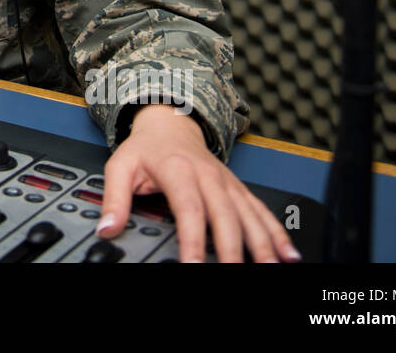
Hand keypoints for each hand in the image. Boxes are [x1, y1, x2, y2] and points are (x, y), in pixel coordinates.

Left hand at [97, 103, 301, 262]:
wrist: (170, 123)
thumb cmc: (146, 148)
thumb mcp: (120, 166)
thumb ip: (114, 198)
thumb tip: (107, 228)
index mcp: (179, 170)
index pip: (189, 209)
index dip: (192, 239)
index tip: (193, 265)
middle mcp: (209, 176)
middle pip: (225, 216)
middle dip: (232, 248)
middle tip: (233, 272)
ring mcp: (228, 183)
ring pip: (249, 215)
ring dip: (262, 243)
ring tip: (270, 267)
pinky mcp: (239, 189)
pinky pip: (262, 211)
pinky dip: (277, 233)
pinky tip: (288, 254)